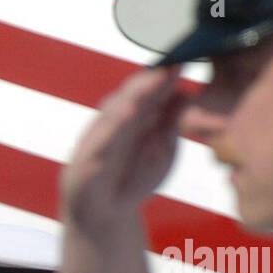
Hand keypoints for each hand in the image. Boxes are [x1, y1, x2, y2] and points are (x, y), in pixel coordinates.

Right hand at [60, 67, 186, 228]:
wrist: (106, 214)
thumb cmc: (134, 178)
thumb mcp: (162, 151)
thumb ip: (171, 124)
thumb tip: (183, 91)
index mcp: (135, 116)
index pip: (150, 90)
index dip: (166, 75)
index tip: (186, 58)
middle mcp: (115, 121)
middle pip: (132, 94)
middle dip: (151, 79)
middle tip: (173, 64)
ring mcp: (99, 138)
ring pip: (115, 112)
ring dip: (133, 95)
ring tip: (152, 82)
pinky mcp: (86, 160)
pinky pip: (99, 141)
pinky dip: (112, 127)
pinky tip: (127, 114)